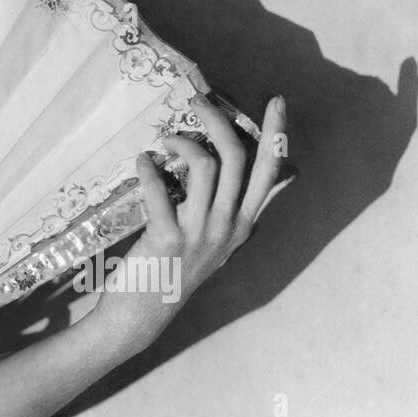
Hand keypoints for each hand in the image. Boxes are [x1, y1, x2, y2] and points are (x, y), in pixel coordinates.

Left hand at [91, 95, 293, 347]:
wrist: (140, 316)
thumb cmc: (171, 271)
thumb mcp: (213, 242)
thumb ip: (229, 208)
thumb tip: (243, 170)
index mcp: (242, 225)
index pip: (270, 173)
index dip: (276, 134)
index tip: (277, 101)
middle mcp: (228, 228)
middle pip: (238, 159)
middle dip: (219, 120)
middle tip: (197, 100)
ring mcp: (200, 234)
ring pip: (206, 166)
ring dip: (182, 140)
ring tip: (164, 137)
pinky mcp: (168, 238)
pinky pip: (161, 190)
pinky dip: (149, 168)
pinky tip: (142, 161)